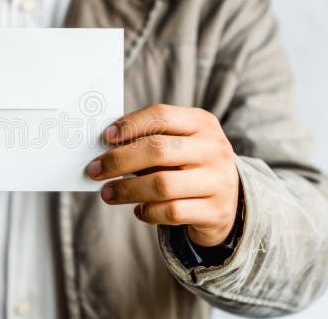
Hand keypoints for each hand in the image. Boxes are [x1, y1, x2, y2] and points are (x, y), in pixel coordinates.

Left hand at [87, 104, 239, 246]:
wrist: (232, 200)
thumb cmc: (190, 166)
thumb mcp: (179, 145)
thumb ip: (148, 141)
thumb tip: (105, 149)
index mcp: (203, 123)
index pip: (161, 115)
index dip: (129, 125)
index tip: (105, 138)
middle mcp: (214, 149)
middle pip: (157, 150)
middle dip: (119, 160)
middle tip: (95, 170)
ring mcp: (218, 181)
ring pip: (161, 185)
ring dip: (126, 190)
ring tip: (107, 194)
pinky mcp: (215, 211)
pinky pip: (171, 212)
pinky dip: (148, 212)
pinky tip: (139, 210)